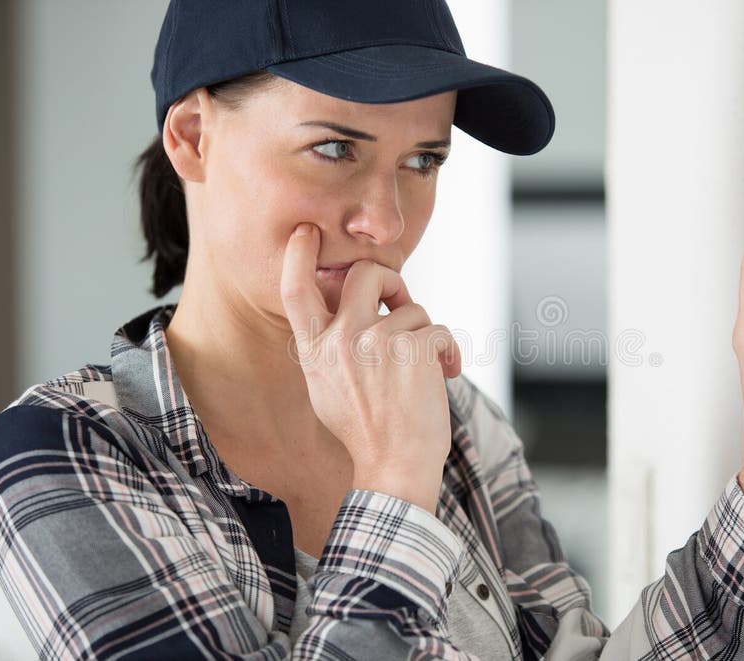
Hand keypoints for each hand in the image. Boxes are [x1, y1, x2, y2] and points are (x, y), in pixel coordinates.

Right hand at [280, 223, 462, 511]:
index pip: (295, 290)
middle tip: (402, 302)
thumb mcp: (327, 386)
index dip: (298, 254)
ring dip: (425, 336)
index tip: (306, 233)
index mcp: (315, 349)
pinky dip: (448, 351)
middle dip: (391, 279)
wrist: (394, 466)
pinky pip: (438, 329)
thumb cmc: (365, 430)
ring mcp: (376, 341)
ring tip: (424, 370)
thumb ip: (330, 345)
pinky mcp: (413, 348)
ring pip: (412, 308)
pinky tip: (446, 372)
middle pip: (365, 272)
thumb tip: (345, 309)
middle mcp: (340, 339)